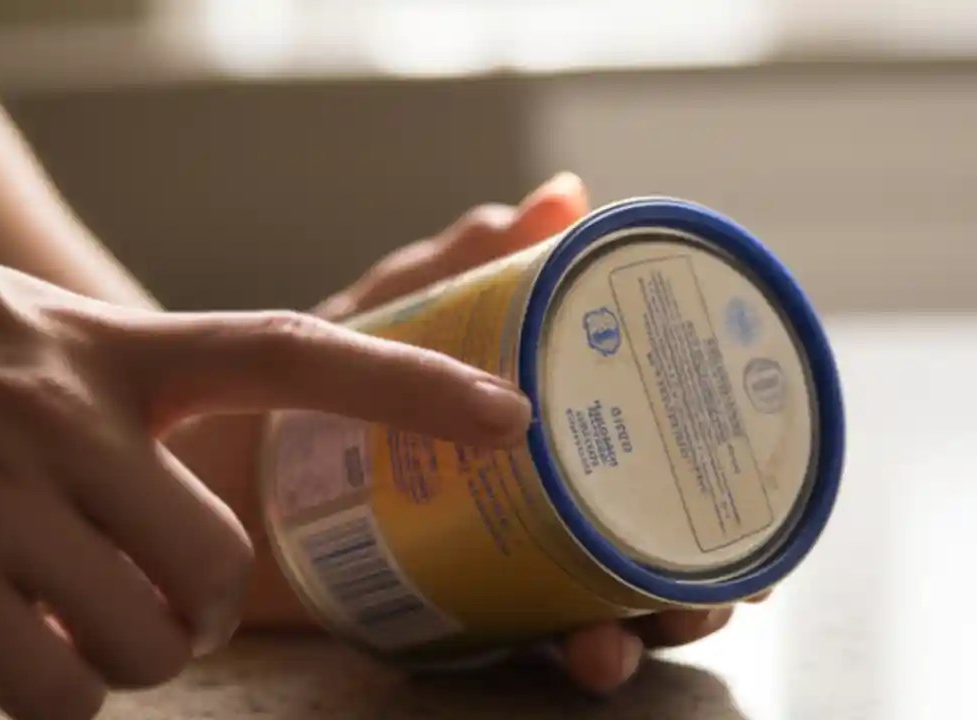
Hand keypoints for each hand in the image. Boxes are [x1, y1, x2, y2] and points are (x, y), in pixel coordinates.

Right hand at [0, 252, 530, 719]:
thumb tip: (213, 510)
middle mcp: (68, 421)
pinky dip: (54, 694)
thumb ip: (141, 395)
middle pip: (219, 560)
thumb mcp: (42, 339)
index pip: (294, 351)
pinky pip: (55, 694)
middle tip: (158, 593)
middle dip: (202, 604)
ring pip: (144, 639)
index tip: (509, 418)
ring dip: (127, 651)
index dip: (410, 387)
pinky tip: (11, 640)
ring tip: (71, 610)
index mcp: (116, 352)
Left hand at [314, 172, 770, 692]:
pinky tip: (575, 652)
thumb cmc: (314, 378)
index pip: (658, 469)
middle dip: (694, 584)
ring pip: (598, 612)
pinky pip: (521, 645)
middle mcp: (538, 511)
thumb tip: (566, 193)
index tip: (766, 498)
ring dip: (634, 634)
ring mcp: (496, 570)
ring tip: (623, 636)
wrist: (211, 452)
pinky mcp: (446, 618)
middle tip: (705, 588)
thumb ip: (467, 262)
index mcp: (549, 441)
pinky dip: (562, 655)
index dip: (728, 492)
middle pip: (649, 556)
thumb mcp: (396, 315)